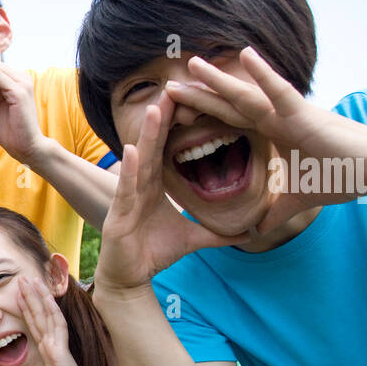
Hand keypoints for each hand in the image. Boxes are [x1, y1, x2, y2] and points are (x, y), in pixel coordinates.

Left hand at [17, 275, 102, 365]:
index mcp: (48, 349)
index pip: (36, 324)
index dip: (28, 308)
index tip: (20, 294)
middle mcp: (53, 343)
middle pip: (40, 314)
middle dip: (31, 295)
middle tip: (22, 277)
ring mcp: (58, 344)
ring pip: (47, 314)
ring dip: (38, 296)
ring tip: (29, 279)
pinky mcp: (60, 350)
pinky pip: (56, 325)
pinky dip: (51, 310)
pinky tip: (46, 297)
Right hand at [94, 93, 247, 293]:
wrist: (129, 279)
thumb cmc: (153, 254)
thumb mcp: (193, 240)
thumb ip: (218, 233)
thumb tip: (248, 233)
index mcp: (155, 186)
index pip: (168, 148)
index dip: (178, 124)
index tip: (193, 99)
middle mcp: (140, 186)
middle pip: (154, 145)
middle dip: (165, 116)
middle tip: (176, 86)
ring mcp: (127, 198)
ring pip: (140, 161)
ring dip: (148, 135)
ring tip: (158, 108)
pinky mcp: (119, 215)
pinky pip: (126, 189)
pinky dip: (130, 170)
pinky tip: (133, 151)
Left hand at [165, 47, 366, 233]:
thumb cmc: (343, 176)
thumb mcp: (297, 200)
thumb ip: (275, 212)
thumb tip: (257, 232)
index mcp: (272, 132)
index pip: (228, 122)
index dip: (203, 116)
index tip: (175, 112)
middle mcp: (276, 117)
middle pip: (228, 104)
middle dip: (199, 95)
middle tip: (167, 85)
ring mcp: (289, 112)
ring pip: (246, 93)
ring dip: (219, 79)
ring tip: (193, 63)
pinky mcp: (305, 112)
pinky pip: (279, 90)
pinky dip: (263, 73)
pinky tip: (245, 54)